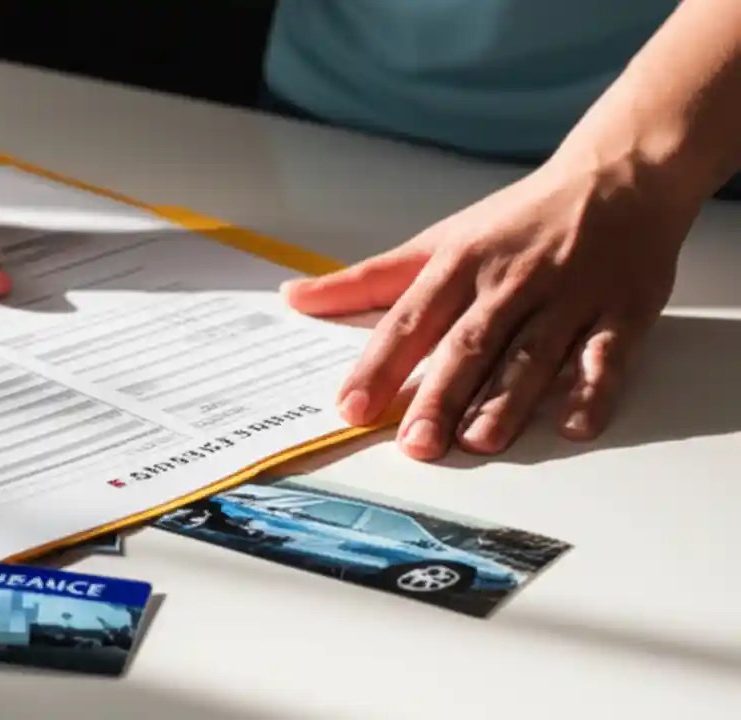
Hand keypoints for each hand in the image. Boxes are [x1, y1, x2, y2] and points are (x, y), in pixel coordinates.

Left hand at [282, 160, 695, 459]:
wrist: (619, 173)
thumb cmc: (517, 220)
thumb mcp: (439, 241)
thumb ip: (367, 280)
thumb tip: (294, 297)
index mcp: (460, 263)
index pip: (410, 321)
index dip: (379, 366)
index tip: (352, 406)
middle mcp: (510, 281)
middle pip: (469, 344)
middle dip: (440, 395)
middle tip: (415, 444)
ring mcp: (568, 296)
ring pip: (532, 354)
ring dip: (506, 400)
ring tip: (478, 441)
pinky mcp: (622, 311)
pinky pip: (606, 355)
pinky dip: (591, 389)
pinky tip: (572, 426)